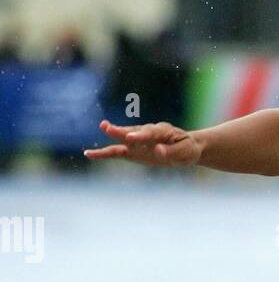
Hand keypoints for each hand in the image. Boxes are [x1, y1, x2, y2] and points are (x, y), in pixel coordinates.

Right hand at [83, 120, 202, 165]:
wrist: (185, 147)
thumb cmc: (187, 149)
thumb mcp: (185, 152)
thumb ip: (171, 152)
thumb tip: (157, 151)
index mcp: (163, 131)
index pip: (150, 133)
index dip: (141, 136)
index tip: (131, 139)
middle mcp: (148, 132)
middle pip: (133, 131)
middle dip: (121, 131)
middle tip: (107, 127)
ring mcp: (138, 140)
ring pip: (124, 138)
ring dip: (113, 134)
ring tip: (102, 127)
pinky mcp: (132, 150)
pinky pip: (117, 152)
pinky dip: (104, 153)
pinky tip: (89, 154)